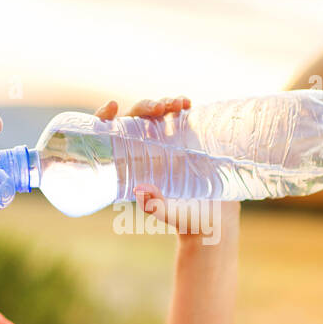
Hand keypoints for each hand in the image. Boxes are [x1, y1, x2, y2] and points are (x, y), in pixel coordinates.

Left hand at [93, 96, 237, 243]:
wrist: (217, 220)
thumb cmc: (188, 220)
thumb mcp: (170, 213)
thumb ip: (155, 205)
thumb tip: (140, 190)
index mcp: (133, 165)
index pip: (111, 136)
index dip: (105, 118)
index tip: (111, 107)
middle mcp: (147, 150)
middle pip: (137, 119)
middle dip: (145, 107)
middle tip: (158, 109)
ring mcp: (167, 142)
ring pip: (159, 114)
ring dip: (164, 103)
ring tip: (178, 104)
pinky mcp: (187, 138)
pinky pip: (180, 116)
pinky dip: (181, 105)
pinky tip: (186, 103)